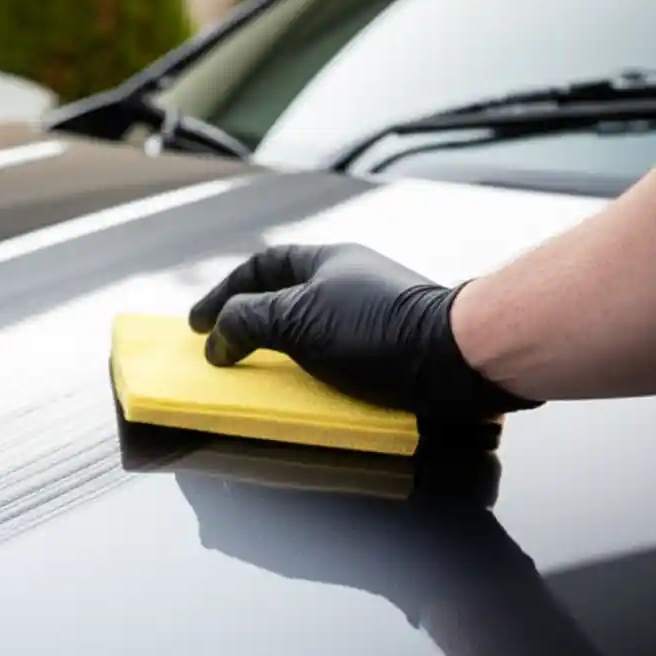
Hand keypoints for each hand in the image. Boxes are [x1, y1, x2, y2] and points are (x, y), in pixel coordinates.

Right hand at [188, 244, 539, 418]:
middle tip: (225, 351)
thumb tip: (217, 339)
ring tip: (260, 379)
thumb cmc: (377, 330)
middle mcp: (349, 282)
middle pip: (285, 298)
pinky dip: (312, 374)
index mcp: (326, 261)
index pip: (261, 267)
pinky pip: (338, 358)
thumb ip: (246, 322)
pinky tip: (306, 394)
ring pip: (311, 331)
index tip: (198, 325)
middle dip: (251, 323)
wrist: (457, 361)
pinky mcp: (392, 351)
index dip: (223, 294)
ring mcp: (372, 316)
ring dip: (281, 354)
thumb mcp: (295, 319)